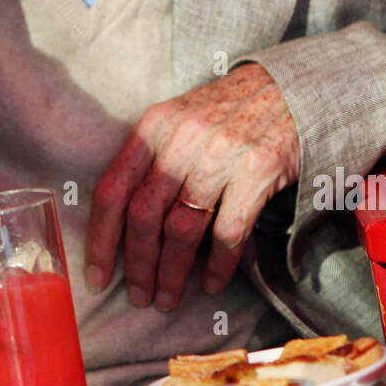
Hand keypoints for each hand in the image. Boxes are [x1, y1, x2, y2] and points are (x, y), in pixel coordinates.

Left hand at [85, 64, 299, 311]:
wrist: (288, 87)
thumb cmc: (227, 112)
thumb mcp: (180, 121)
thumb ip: (152, 162)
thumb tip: (127, 228)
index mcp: (154, 126)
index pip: (113, 190)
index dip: (100, 240)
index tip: (97, 275)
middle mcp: (181, 138)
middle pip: (143, 215)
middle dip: (137, 264)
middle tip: (140, 296)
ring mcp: (220, 154)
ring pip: (182, 230)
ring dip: (172, 273)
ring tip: (168, 298)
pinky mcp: (258, 170)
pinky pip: (228, 232)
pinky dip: (218, 265)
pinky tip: (213, 283)